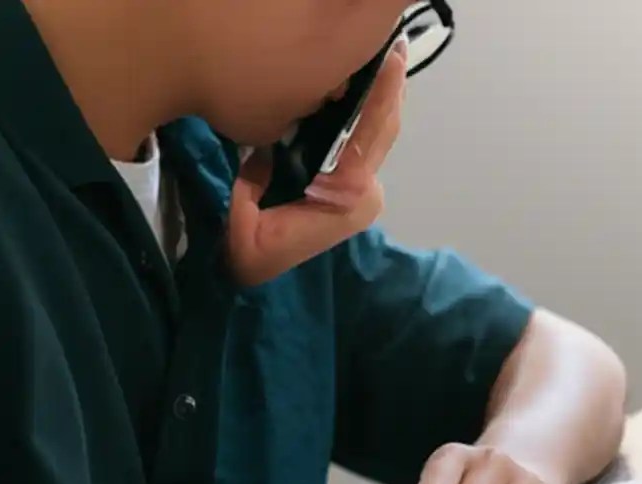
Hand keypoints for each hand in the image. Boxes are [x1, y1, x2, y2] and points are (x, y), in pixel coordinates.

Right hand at [226, 38, 407, 286]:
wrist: (253, 279)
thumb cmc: (249, 245)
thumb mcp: (249, 198)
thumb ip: (265, 162)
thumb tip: (281, 130)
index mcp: (347, 194)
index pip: (369, 133)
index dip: (383, 93)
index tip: (391, 58)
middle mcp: (365, 192)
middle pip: (383, 130)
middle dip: (389, 87)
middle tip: (392, 46)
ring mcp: (365, 194)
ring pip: (378, 137)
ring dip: (380, 100)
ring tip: (383, 60)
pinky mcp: (358, 193)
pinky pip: (364, 147)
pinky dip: (366, 117)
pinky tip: (363, 89)